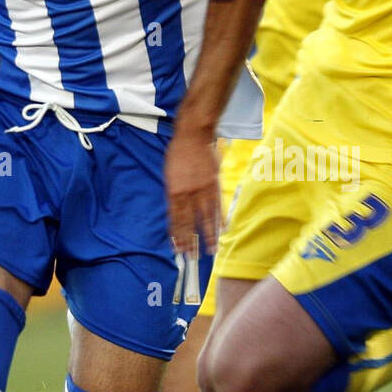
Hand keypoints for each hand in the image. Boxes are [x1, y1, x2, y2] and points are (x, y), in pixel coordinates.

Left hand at [164, 126, 220, 252]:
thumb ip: (173, 193)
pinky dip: (220, 219)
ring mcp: (203, 189)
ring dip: (208, 235)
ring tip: (211, 250)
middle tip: (193, 257)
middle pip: (189, 222)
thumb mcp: (168, 174)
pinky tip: (222, 230)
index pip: (174, 219)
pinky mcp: (214, 184)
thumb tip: (175, 210)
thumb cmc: (177, 153)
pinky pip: (217, 206)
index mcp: (173, 191)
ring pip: (205, 217)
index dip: (176, 236)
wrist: (193, 135)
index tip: (177, 250)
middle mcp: (188, 193)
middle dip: (191, 241)